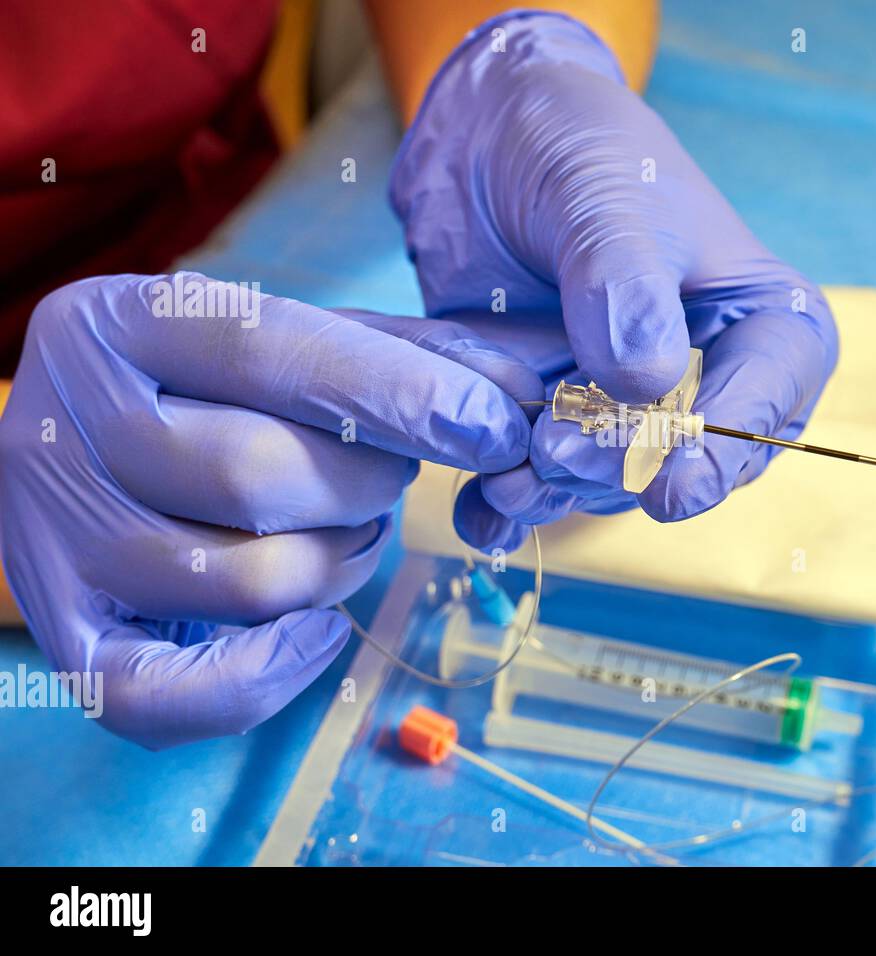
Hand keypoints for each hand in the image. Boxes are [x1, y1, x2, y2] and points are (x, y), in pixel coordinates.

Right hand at [0, 274, 538, 747]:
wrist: (88, 451)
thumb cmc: (221, 392)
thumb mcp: (299, 344)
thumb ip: (406, 357)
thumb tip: (516, 396)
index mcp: (121, 324)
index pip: (273, 351)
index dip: (401, 394)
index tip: (493, 428)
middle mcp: (64, 424)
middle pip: (254, 476)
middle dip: (367, 488)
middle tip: (391, 480)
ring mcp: (54, 538)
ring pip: (240, 582)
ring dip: (337, 567)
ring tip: (350, 532)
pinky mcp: (67, 636)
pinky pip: (168, 696)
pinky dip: (268, 678)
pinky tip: (317, 632)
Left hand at [390, 11, 837, 551]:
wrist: (482, 140)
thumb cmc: (571, 143)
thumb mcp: (603, 193)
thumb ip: (626, 281)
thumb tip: (648, 380)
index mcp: (755, 312)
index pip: (775, 388)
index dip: (732, 442)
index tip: (676, 478)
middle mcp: (701, 375)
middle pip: (689, 456)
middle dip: (624, 469)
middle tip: (556, 448)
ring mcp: (623, 406)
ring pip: (610, 483)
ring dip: (559, 492)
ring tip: (505, 481)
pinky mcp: (554, 419)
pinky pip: (541, 484)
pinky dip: (509, 507)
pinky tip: (480, 513)